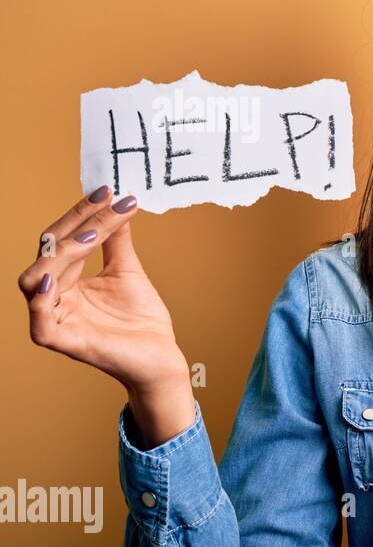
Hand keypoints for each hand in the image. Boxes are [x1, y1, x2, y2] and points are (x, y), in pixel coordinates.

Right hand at [19, 185, 189, 393]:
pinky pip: (39, 319)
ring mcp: (53, 318)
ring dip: (62, 254)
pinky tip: (54, 281)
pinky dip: (43, 298)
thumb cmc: (142, 319)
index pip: (62, 238)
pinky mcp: (59, 340)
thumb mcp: (127, 270)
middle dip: (74, 225)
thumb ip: (115, 238)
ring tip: (90, 237)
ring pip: (36, 279)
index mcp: (65, 279)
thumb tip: (116, 200)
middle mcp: (53, 296)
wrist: (161, 356)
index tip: (107, 190)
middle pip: (47, 252)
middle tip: (106, 203)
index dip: (81, 213)